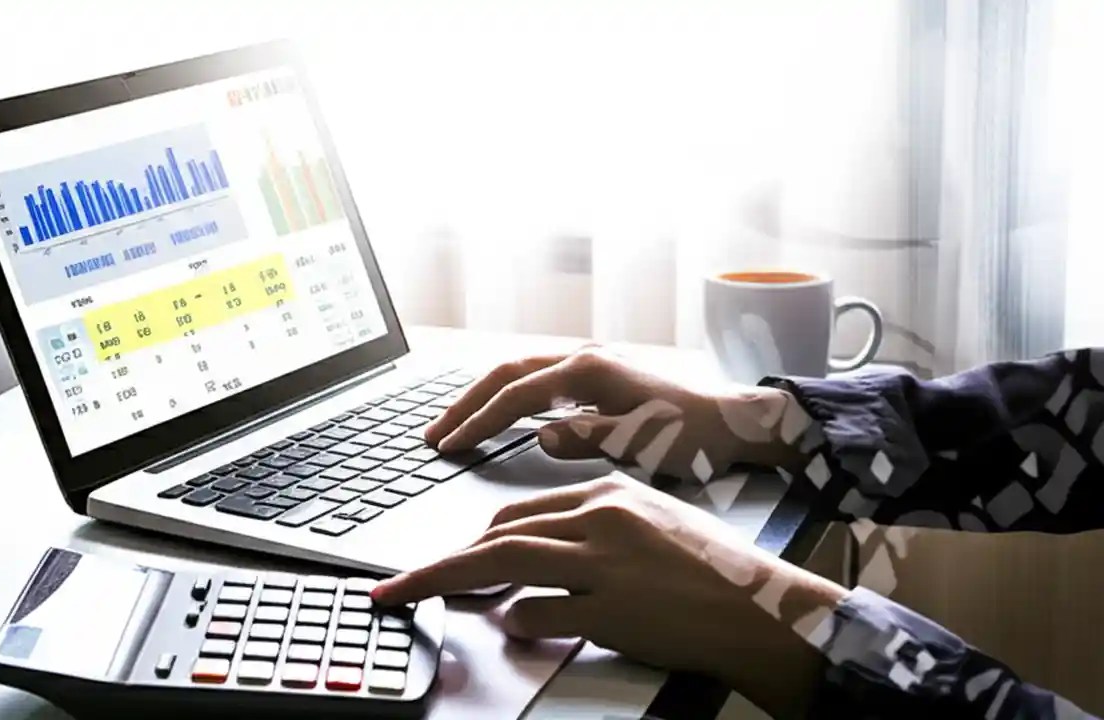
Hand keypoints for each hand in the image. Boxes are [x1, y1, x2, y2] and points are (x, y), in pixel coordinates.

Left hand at [373, 476, 845, 717]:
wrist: (762, 608)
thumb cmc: (710, 571)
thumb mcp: (647, 525)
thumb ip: (589, 530)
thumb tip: (533, 552)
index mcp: (608, 495)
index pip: (520, 512)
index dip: (473, 537)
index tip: (447, 555)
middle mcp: (601, 520)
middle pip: (500, 532)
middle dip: (443, 558)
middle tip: (403, 581)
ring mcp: (605, 565)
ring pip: (504, 562)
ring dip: (447, 579)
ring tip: (409, 594)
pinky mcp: (612, 610)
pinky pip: (540, 613)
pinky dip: (517, 621)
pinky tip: (515, 626)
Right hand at [426, 348, 806, 480]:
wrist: (733, 422)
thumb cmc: (693, 436)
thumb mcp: (643, 442)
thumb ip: (588, 437)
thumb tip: (541, 436)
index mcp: (589, 372)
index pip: (516, 395)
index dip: (479, 421)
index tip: (449, 446)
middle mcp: (583, 359)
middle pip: (506, 374)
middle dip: (466, 404)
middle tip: (433, 434)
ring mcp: (589, 365)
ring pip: (518, 374)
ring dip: (483, 399)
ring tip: (454, 426)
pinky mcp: (595, 377)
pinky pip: (536, 382)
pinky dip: (507, 398)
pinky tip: (498, 417)